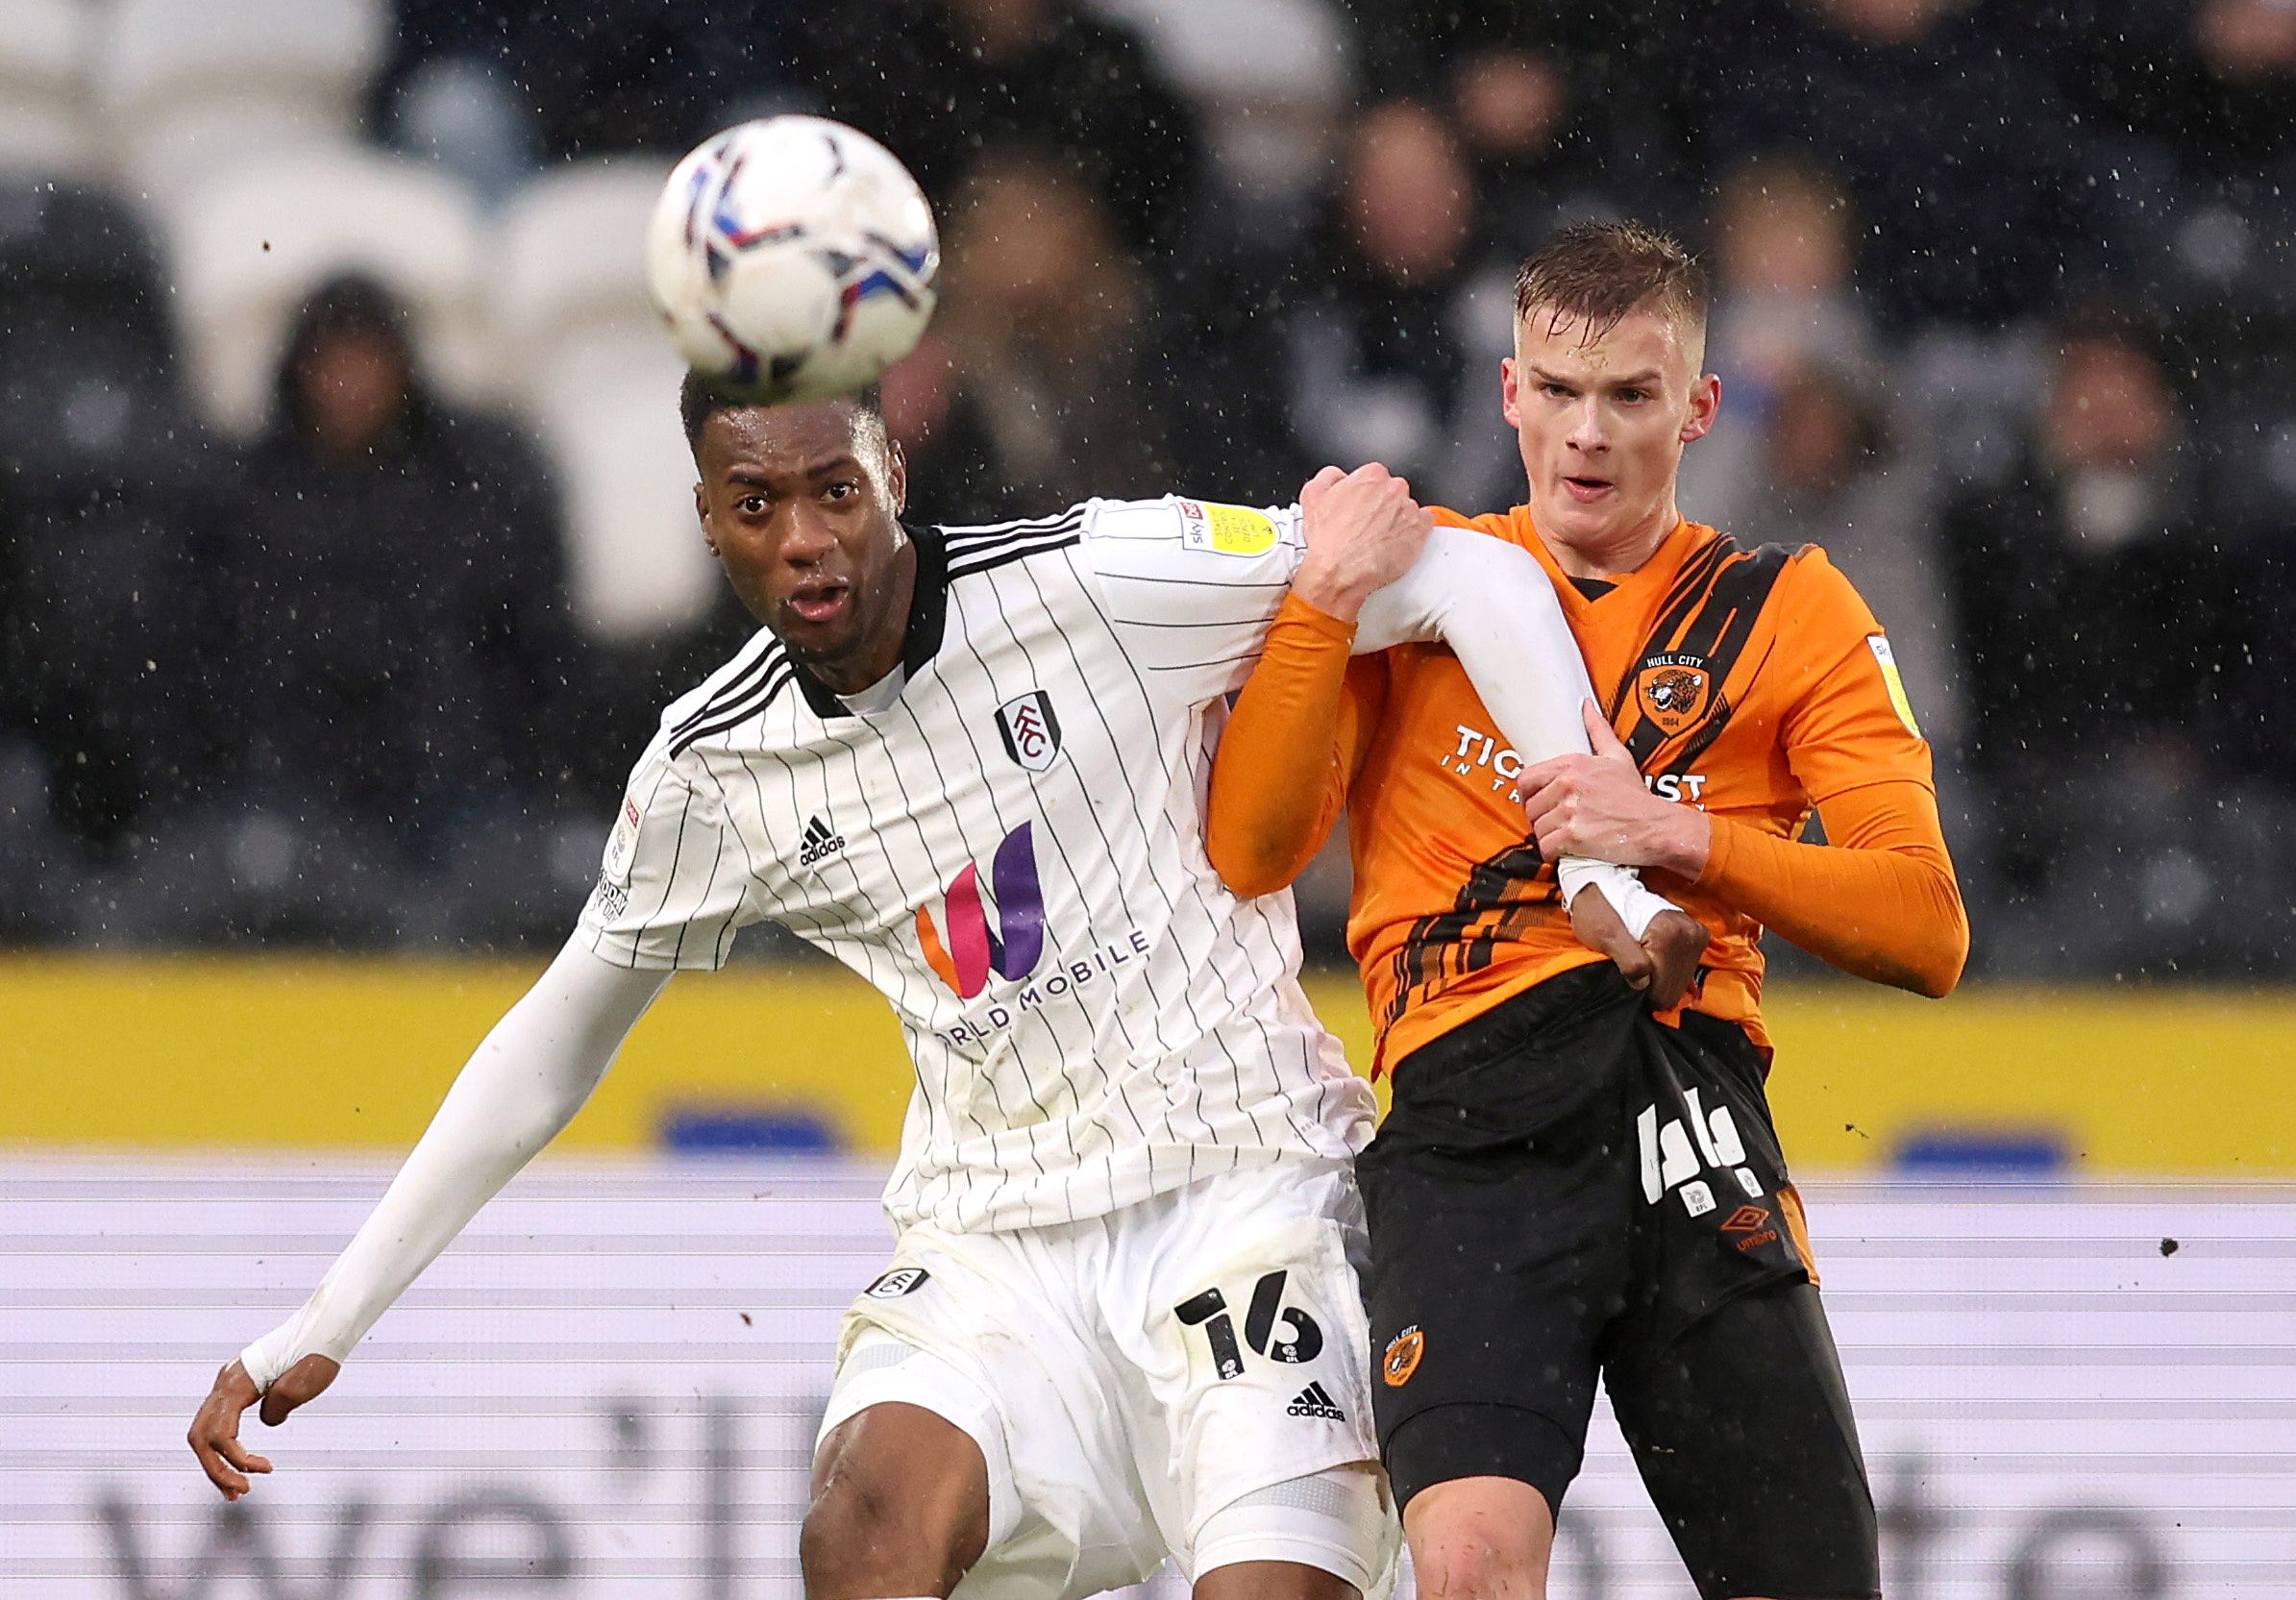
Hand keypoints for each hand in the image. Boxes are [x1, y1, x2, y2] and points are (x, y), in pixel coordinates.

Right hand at [188, 1353, 338, 1499]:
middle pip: (201, 1437)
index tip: (266, 1470)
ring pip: (206, 1433)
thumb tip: (266, 1422)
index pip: (220, 1434)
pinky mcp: (238, 1388)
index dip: (237, 1459)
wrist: (326, 1327)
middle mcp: (225, 1382)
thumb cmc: (319, 1354)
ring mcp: (228, 1383)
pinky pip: (220, 1423)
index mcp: (236, 1382)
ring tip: (237, 1491)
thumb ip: (276, 1409)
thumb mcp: (301, 1386)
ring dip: (217, 1464)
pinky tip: (240, 1465)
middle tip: (240, 1493)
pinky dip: (225, 1447)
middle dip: (217, 1469)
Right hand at [1292, 463, 1434, 620]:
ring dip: (1397, 519)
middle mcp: (1394, 489)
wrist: (1340, 572)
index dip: (1365, 492)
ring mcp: (1409, 510)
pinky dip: (1413, 531)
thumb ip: (1329, 477)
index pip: (1374, 475)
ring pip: (1407, 508)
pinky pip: (1424, 524)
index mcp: (1371, 476)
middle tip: (1367, 523)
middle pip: (1393, 490)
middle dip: (1382, 504)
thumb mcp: (1312, 496)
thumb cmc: (1328, 540)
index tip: (1361, 504)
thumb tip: (1338, 476)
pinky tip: (1396, 541)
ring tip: (1379, 538)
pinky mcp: (1421, 531)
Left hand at [1521, 702, 1711, 876]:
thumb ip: (1598, 731)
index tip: (1538, 802)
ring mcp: (1570, 811)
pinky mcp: (1573, 836)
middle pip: (1530, 806)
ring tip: (1566, 836)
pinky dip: (1553, 853)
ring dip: (1548, 836)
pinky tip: (1566, 850)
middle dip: (1540, 818)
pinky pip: (1546, 847)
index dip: (1528, 794)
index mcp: (1572, 765)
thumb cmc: (1637, 796)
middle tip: (1556, 823)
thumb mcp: (1617, 757)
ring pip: (1537, 828)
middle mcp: (1568, 784)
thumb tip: (1586, 706)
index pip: (1526, 779)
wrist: (1657, 826)